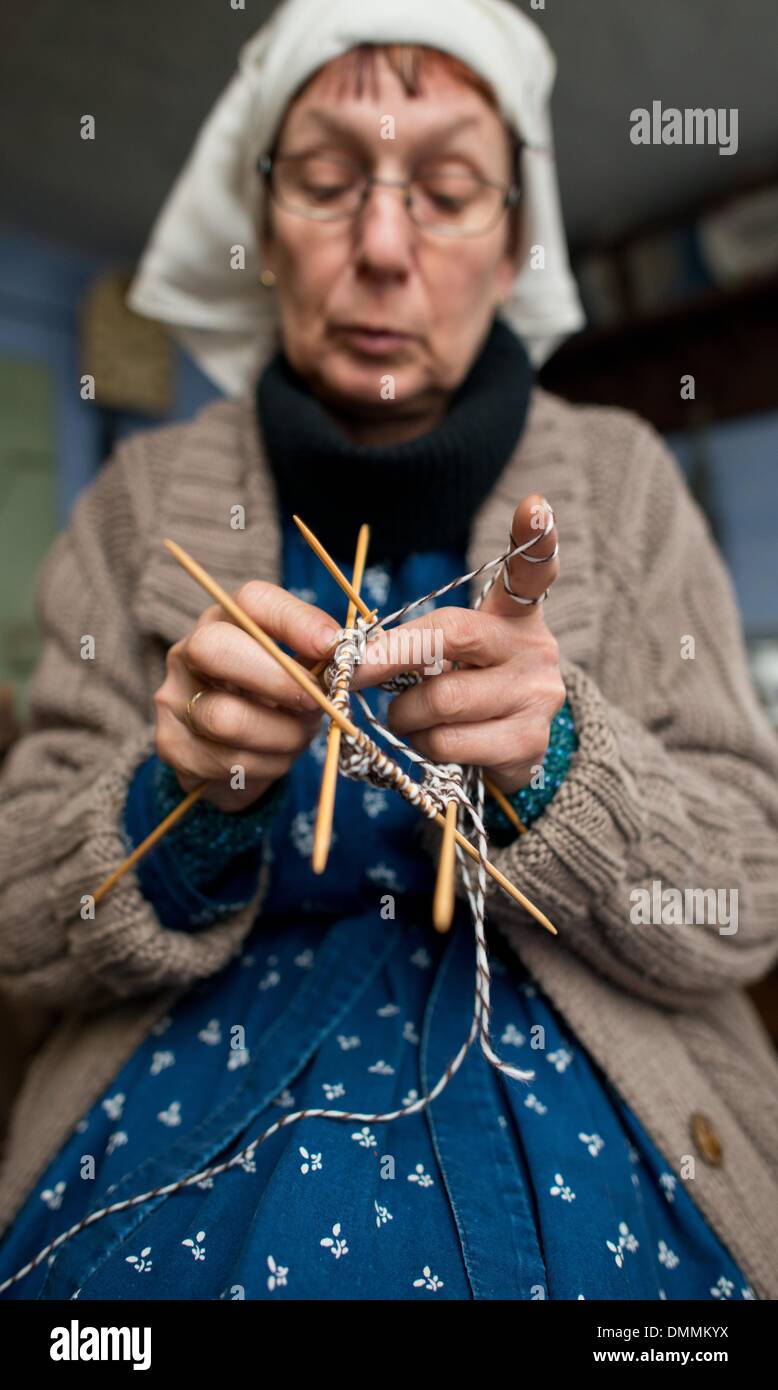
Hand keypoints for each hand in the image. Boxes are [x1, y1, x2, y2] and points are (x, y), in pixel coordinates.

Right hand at [153, 582, 338, 811]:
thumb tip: (359, 657)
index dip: (295, 619)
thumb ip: (323, 662)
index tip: (334, 645)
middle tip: (316, 699)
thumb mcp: (301, 674)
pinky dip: (268, 765)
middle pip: (215, 647)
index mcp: (226, 621)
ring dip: (281, 733)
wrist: (234, 761)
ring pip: (226, 717)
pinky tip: (274, 758)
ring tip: (300, 735)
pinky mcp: (172, 746)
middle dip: (277, 677)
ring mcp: (172, 700)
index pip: (251, 601)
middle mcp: (188, 653)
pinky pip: (228, 761)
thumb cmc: (276, 704)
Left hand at [351, 495, 564, 793]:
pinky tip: (429, 739)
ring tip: (404, 715)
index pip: (532, 570)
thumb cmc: (467, 686)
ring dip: (403, 713)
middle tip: (352, 671)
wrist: (511, 747)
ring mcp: (537, 696)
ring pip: (441, 700)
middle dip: (389, 655)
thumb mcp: (452, 652)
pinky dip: (422, 744)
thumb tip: (352, 651)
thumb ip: (420, 637)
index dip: (535, 539)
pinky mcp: (528, 743)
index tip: (534, 506)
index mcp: (515, 614)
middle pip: (452, 635)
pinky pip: (448, 742)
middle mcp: (535, 648)